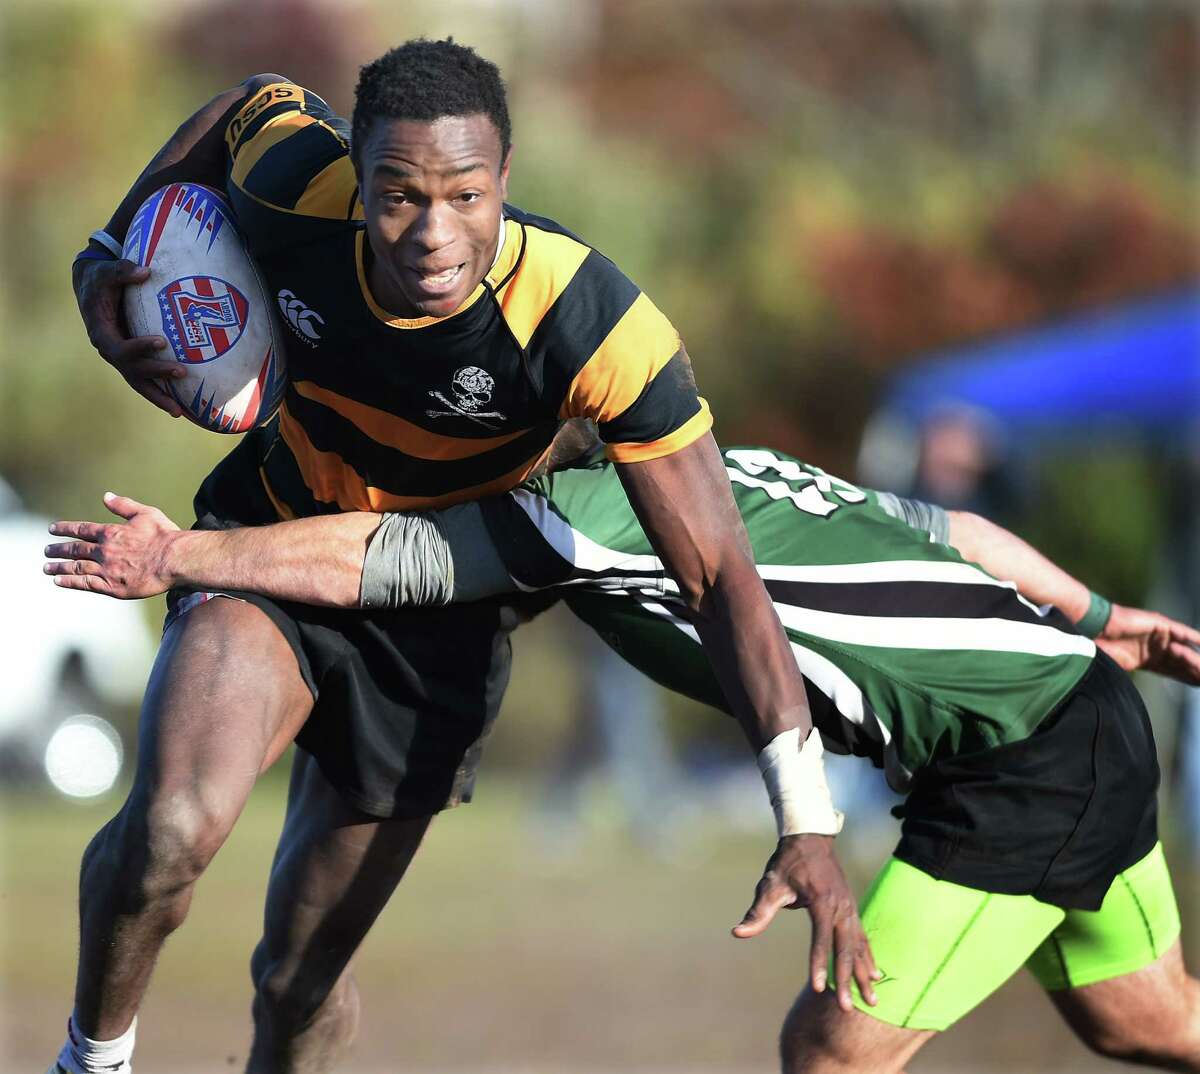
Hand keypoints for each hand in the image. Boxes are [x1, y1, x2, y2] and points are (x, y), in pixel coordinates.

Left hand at [44, 493, 180, 597]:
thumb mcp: (146, 514)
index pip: (81, 529)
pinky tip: (59, 581)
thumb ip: (123, 505)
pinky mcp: (112, 586)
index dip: (65, 529)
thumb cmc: (164, 536)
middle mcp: (104, 550)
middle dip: (58, 549)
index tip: (52, 529)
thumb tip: (106, 496)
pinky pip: (86, 584)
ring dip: (59, 567)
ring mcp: (106, 569)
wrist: (175, 560)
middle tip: (46, 550)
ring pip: (76, 567)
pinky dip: (70, 582)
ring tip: (47, 567)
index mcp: (111, 532)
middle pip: (75, 549)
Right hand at [73, 256, 185, 415]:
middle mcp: (110, 350)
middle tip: (181, 372)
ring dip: (159, 397)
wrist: (93, 287)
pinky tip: (181, 408)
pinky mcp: (131, 361)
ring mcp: (121, 359)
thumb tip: (145, 271)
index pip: (119, 347)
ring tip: (180, 411)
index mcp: (101, 333)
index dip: (138, 347)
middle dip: (156, 372)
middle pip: (132, 370)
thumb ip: (123, 271)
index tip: (161, 342)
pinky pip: (146, 381)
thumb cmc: (101, 278)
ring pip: (139, 383)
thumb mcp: (106, 272)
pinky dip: (161, 394)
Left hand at [732, 834, 878, 1011]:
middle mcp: (841, 907)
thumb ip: (758, 911)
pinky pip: (862, 938)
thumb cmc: (787, 863)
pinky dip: (868, 958)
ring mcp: (850, 909)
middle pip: (845, 948)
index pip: (821, 938)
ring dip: (863, 974)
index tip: (817, 988)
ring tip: (872, 1002)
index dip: (818, 963)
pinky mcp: (851, 910)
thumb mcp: (771, 884)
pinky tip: (874, 976)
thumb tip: (738, 932)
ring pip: (858, 947)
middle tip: (846, 1008)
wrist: (811, 838)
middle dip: (847, 979)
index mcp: (821, 901)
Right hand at [1097, 604, 1199, 685]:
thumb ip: (1128, 681)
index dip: (1188, 678)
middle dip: (1195, 671)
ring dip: (1196, 660)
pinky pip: (1185, 633)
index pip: (1175, 671)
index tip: (1198, 685)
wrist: (1096, 628)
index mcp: (1149, 660)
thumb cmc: (1102, 649)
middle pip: (1184, 662)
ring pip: (1186, 650)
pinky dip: (1196, 639)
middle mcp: (1158, 647)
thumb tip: (1124, 699)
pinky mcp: (1162, 625)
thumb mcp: (1120, 670)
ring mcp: (1161, 636)